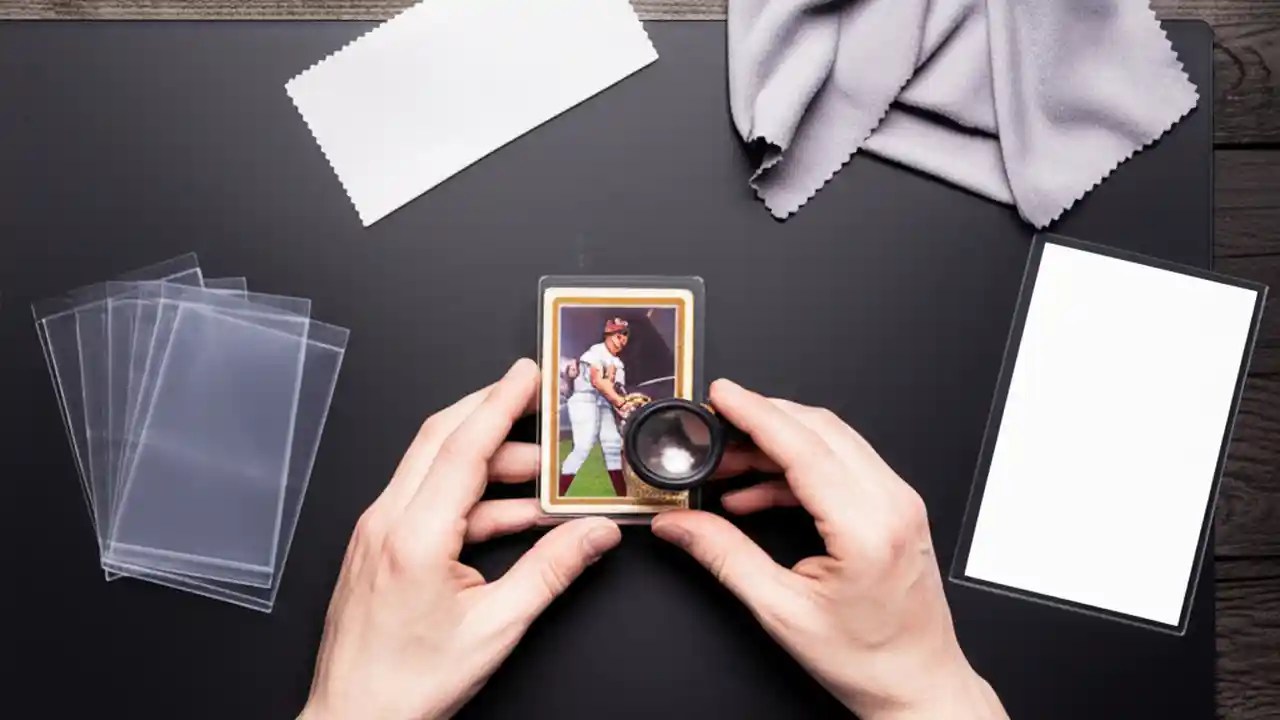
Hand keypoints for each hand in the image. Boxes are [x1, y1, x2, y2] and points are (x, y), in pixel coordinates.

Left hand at [301, 359, 621, 719]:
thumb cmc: (407, 685)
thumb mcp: (496, 628)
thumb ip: (552, 571)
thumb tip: (594, 534)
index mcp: (413, 536)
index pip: (462, 447)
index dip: (499, 403)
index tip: (526, 374)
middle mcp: (386, 522)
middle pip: (441, 439)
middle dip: (494, 413)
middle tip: (540, 401)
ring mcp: (378, 532)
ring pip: (435, 468)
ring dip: (489, 462)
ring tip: (544, 474)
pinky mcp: (380, 546)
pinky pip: (429, 500)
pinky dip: (473, 497)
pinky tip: (514, 513)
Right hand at [651, 380, 1005, 719]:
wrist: (916, 685)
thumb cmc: (867, 660)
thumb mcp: (780, 611)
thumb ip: (724, 556)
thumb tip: (680, 525)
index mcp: (867, 528)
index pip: (803, 447)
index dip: (756, 413)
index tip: (722, 395)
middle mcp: (892, 504)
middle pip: (819, 430)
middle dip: (762, 418)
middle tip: (714, 425)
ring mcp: (899, 502)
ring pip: (833, 441)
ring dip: (778, 441)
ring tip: (727, 464)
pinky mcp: (896, 508)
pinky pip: (843, 465)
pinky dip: (798, 466)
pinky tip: (757, 489)